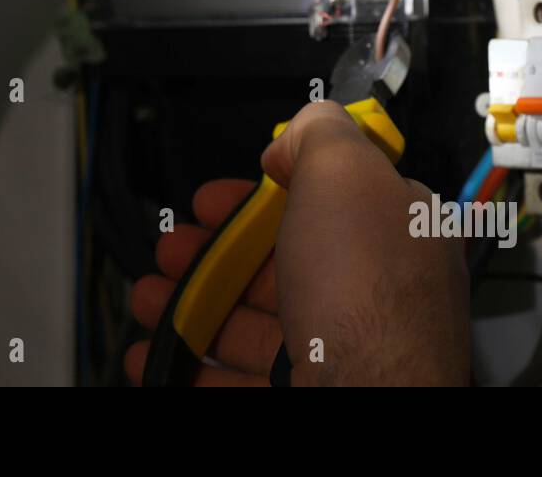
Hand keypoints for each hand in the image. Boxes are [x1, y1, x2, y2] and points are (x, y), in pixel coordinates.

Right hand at [125, 102, 469, 385]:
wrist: (367, 406)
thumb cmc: (365, 294)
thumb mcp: (345, 173)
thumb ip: (318, 134)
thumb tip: (292, 139)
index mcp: (393, 232)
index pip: (327, 197)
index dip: (262, 194)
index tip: (213, 198)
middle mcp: (373, 291)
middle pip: (278, 261)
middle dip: (211, 251)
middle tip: (170, 247)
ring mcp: (341, 349)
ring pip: (252, 321)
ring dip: (190, 305)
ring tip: (148, 299)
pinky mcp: (308, 393)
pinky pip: (239, 378)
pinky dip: (192, 367)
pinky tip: (156, 357)